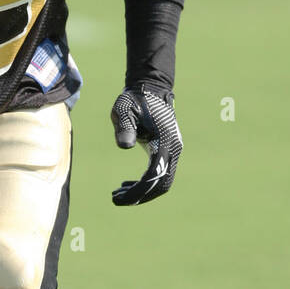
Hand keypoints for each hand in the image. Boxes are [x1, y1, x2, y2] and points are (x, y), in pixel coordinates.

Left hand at [110, 85, 181, 205]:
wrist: (150, 89)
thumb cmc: (134, 99)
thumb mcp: (124, 110)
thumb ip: (125, 127)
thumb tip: (124, 146)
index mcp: (165, 142)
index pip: (154, 176)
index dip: (137, 191)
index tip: (118, 197)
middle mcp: (173, 149)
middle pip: (161, 184)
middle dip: (139, 196)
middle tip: (115, 199)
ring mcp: (173, 150)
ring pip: (162, 181)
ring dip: (141, 191)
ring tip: (117, 194)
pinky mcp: (168, 150)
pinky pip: (159, 174)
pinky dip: (144, 183)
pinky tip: (126, 184)